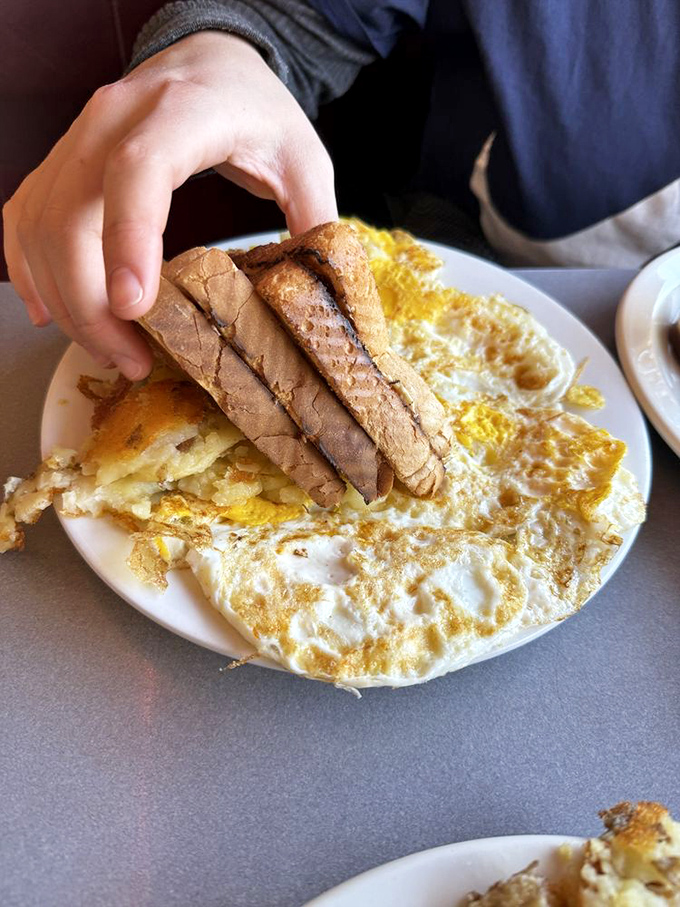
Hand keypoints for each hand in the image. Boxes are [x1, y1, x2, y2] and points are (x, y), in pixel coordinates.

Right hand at [2, 32, 336, 378]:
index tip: (134, 307)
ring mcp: (78, 138)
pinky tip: (54, 313)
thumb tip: (318, 298)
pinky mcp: (61, 162)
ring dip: (66, 301)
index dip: (129, 239)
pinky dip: (31, 272)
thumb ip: (314, 221)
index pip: (139, 170)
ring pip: (40, 226)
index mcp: (183, 112)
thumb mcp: (304, 159)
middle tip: (132, 359)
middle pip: (71, 214)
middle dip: (92, 303)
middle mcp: (114, 119)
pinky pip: (24, 219)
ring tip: (113, 351)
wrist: (209, 60)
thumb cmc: (255, 109)